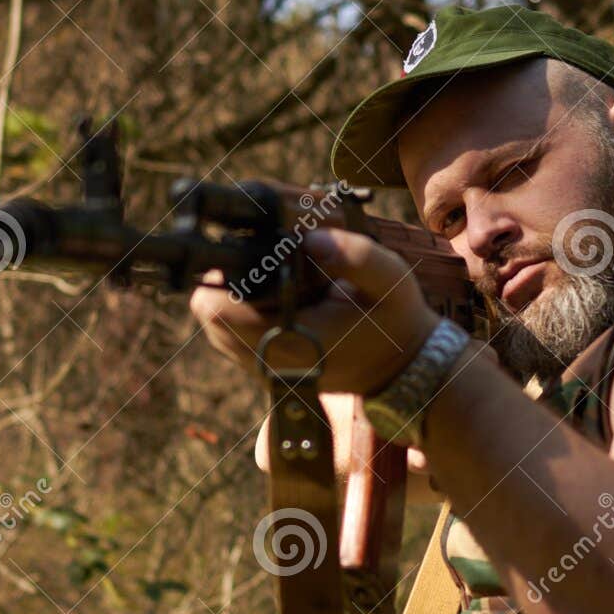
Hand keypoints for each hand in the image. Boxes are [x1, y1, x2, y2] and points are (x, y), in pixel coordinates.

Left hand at [190, 213, 439, 395]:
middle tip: (252, 259)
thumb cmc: (395, 319)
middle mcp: (273, 362)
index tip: (238, 250)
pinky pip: (232, 343)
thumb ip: (354, 256)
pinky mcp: (270, 374)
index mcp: (294, 339)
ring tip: (259, 277)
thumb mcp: (389, 279)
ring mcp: (268, 372)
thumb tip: (308, 238)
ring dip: (227, 301)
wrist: (404, 368)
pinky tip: (266, 297)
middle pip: (209, 317)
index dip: (219, 273)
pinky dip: (239, 317)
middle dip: (221, 283)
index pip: (219, 309)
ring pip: (215, 331)